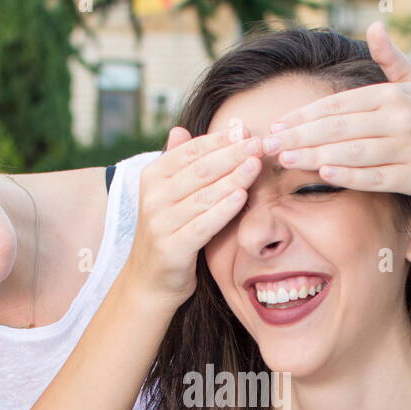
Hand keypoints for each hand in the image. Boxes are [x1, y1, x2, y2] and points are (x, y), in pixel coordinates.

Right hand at [124, 126, 263, 306]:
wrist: (150, 280)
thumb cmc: (169, 231)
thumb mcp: (168, 195)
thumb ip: (176, 163)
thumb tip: (180, 129)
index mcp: (153, 177)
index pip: (191, 151)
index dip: (220, 139)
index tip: (247, 130)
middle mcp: (153, 197)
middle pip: (200, 169)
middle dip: (232, 154)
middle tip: (259, 143)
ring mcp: (160, 223)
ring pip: (204, 195)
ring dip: (233, 177)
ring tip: (257, 163)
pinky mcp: (172, 248)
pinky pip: (203, 225)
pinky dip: (223, 210)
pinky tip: (242, 196)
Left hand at [262, 21, 410, 195]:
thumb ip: (390, 58)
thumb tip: (374, 27)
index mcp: (391, 95)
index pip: (339, 105)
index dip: (306, 114)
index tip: (279, 123)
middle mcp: (399, 118)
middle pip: (340, 128)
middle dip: (301, 136)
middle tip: (269, 144)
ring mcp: (408, 148)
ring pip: (354, 152)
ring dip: (317, 155)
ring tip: (286, 158)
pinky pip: (378, 177)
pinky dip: (351, 175)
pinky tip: (326, 174)